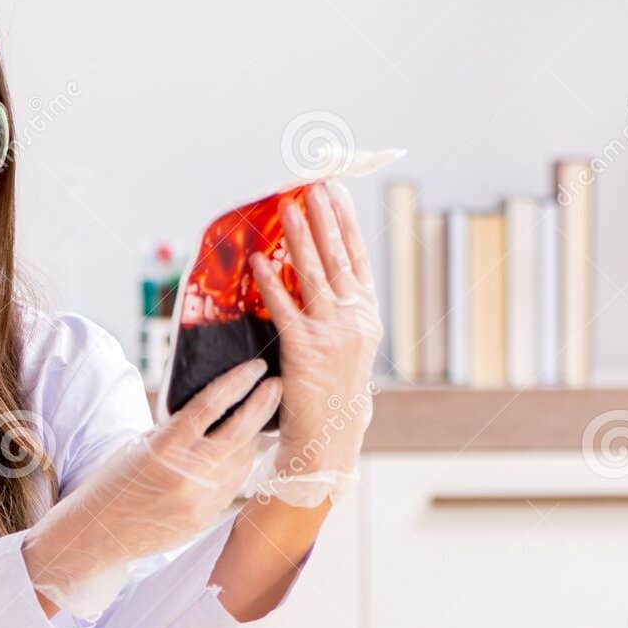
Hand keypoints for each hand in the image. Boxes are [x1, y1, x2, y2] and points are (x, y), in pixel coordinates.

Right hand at [22, 358, 282, 616]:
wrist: (97, 535)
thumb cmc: (112, 483)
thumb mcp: (139, 445)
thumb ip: (176, 429)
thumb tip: (214, 407)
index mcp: (162, 449)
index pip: (209, 407)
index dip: (237, 383)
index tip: (256, 368)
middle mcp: (185, 475)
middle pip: (238, 433)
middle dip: (262, 406)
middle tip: (277, 386)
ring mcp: (199, 500)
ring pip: (243, 460)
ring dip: (256, 436)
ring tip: (263, 415)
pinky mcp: (205, 518)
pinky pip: (234, 484)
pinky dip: (242, 463)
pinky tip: (247, 449)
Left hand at [250, 179, 380, 489]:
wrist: (330, 441)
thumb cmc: (334, 397)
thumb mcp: (350, 351)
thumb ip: (340, 314)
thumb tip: (318, 276)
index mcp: (368, 318)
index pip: (360, 260)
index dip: (348, 224)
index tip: (339, 193)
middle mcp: (356, 321)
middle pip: (339, 258)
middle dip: (324, 218)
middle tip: (313, 186)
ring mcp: (333, 334)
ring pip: (314, 275)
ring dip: (300, 238)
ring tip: (289, 209)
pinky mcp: (305, 350)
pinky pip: (284, 308)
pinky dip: (270, 283)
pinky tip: (258, 261)